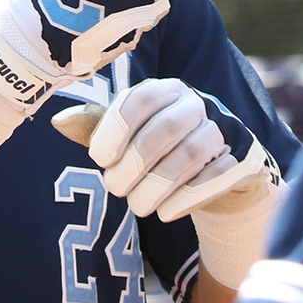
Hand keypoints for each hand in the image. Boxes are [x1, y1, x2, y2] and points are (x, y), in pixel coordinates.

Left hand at [52, 78, 284, 286]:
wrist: (217, 174)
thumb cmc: (161, 151)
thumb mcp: (129, 136)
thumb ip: (97, 129)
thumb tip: (59, 122)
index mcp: (166, 90)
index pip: (140, 99)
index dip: (115, 129)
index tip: (98, 160)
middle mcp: (197, 104)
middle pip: (165, 129)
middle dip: (134, 163)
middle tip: (114, 189)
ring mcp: (225, 130)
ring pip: (192, 154)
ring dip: (158, 184)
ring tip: (138, 207)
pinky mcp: (244, 159)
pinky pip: (218, 176)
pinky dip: (188, 196)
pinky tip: (166, 212)